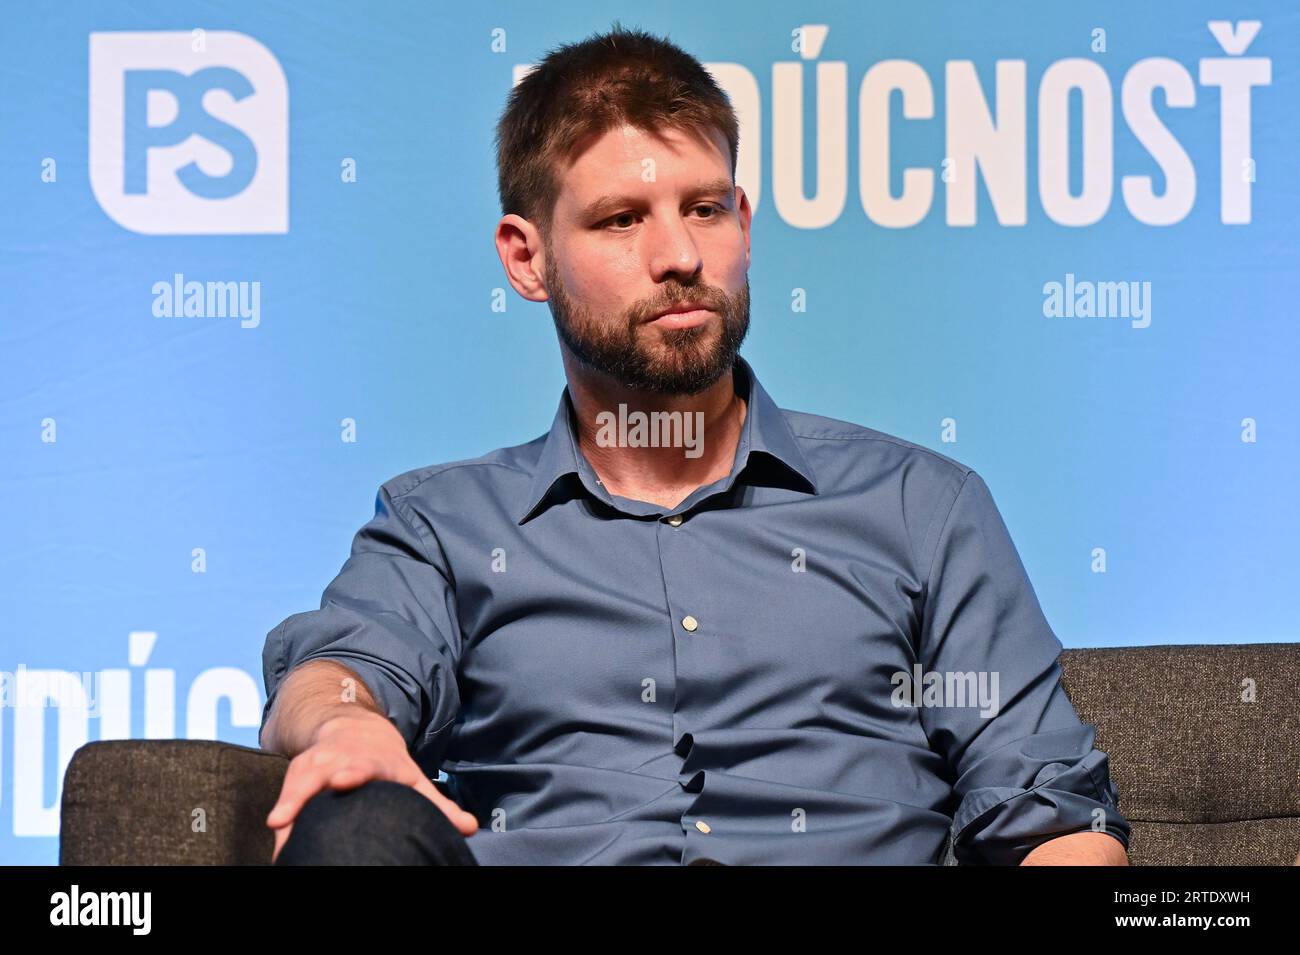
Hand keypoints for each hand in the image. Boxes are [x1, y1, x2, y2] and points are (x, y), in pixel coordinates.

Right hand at [266, 709, 478, 862]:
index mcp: (373, 760)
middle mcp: (341, 758)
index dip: (354, 771)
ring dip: (289, 799)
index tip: (344, 781)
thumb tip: (470, 828)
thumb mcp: (412, 779)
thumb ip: (438, 806)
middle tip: (296, 807)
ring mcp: (318, 763)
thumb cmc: (387, 764)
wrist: (356, 729)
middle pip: (324, 770)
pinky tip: (277, 828)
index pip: (364, 764)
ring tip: (279, 823)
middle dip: (310, 785)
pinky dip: (282, 807)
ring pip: (300, 778)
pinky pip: (288, 790)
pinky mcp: (299, 772)